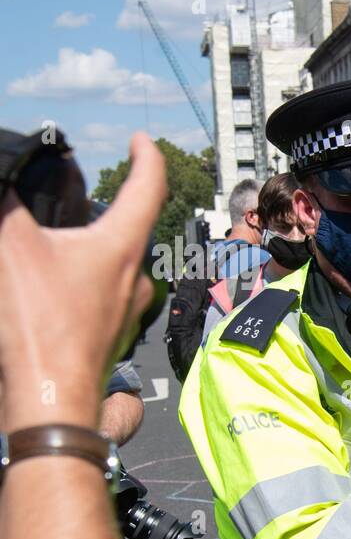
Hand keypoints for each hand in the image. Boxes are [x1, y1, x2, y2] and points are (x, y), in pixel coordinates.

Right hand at [0, 133, 163, 429]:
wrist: (50, 398)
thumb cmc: (38, 325)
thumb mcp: (9, 246)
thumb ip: (6, 203)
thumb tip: (5, 176)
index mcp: (120, 247)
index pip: (149, 187)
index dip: (148, 156)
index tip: (141, 140)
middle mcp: (135, 277)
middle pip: (126, 228)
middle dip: (101, 208)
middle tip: (69, 198)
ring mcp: (129, 309)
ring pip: (113, 264)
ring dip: (88, 249)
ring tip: (50, 247)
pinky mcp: (113, 333)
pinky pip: (102, 294)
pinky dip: (81, 280)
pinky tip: (52, 287)